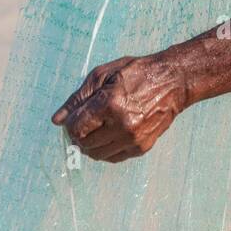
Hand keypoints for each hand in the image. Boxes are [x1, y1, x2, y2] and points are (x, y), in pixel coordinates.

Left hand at [51, 52, 188, 163]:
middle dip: (79, 135)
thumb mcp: (103, 75)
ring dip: (91, 145)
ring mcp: (134, 138)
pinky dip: (107, 149)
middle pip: (85, 144)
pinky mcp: (142, 147)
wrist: (173, 82)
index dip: (70, 124)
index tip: (74, 118)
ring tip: (97, 129)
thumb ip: (78, 98)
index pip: (76, 128)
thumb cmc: (137, 73)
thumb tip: (57, 120)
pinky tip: (111, 134)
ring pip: (97, 154)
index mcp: (110, 104)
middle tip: (85, 123)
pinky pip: (114, 157)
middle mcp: (122, 125)